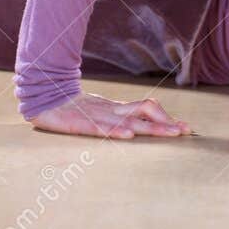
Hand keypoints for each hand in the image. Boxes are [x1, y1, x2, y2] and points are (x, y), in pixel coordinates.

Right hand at [27, 92, 192, 139]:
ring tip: (169, 134)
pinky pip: (99, 127)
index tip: (185, 127)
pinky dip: (115, 131)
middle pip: (143, 113)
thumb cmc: (73, 107)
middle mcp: (110, 110)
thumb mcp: (99, 112)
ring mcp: (95, 115)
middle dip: (165, 123)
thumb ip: (118, 118)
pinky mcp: (78, 123)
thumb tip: (140, 128)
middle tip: (184, 131)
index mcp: (115, 109)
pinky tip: (128, 135)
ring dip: (150, 128)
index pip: (146, 109)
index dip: (165, 117)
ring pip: (127, 120)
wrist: (43, 93)